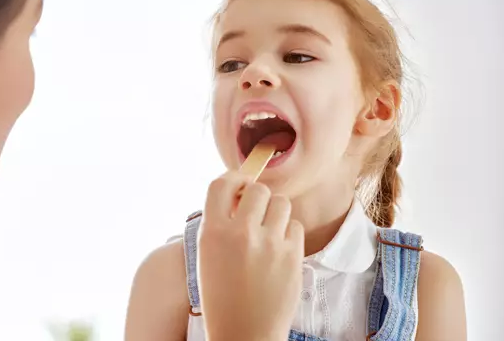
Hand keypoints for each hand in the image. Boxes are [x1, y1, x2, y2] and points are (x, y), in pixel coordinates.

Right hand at [197, 171, 304, 340]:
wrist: (244, 334)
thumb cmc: (222, 296)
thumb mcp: (208, 256)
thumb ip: (220, 223)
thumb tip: (240, 193)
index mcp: (212, 233)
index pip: (221, 183)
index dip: (233, 179)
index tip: (239, 183)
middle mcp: (241, 233)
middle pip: (258, 188)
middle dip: (258, 197)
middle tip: (255, 212)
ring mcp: (269, 244)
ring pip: (281, 203)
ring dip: (275, 212)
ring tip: (269, 232)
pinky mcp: (293, 256)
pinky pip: (295, 225)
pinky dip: (288, 234)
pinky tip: (279, 250)